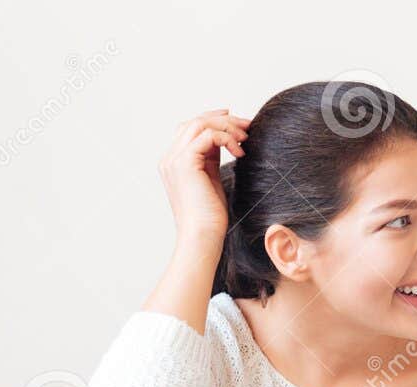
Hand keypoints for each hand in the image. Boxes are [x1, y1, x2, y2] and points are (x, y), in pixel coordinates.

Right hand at [159, 109, 249, 252]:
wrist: (202, 237)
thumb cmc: (210, 218)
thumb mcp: (212, 181)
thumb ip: (212, 159)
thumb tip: (225, 141)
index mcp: (174, 162)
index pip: (190, 129)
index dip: (214, 120)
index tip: (237, 122)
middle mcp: (170, 158)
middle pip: (195, 122)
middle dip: (224, 119)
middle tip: (247, 125)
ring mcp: (174, 159)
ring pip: (200, 124)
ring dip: (227, 126)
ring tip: (245, 138)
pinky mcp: (185, 163)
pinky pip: (207, 136)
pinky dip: (226, 138)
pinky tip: (239, 151)